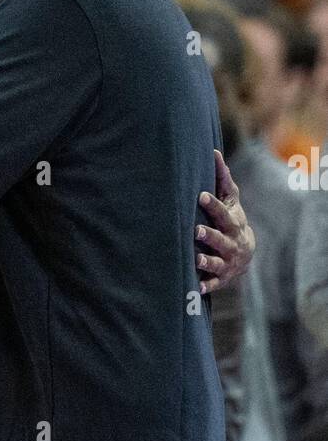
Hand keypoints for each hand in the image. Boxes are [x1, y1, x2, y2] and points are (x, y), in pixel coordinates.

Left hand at [195, 150, 254, 293]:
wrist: (245, 252)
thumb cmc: (231, 219)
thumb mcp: (231, 200)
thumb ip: (222, 179)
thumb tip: (213, 151)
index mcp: (232, 223)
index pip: (222, 213)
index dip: (212, 205)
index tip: (200, 196)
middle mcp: (231, 243)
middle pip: (221, 239)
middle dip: (209, 236)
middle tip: (195, 230)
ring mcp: (227, 262)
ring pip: (217, 263)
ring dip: (207, 262)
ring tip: (195, 259)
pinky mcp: (221, 278)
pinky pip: (214, 284)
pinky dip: (206, 286)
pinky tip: (195, 289)